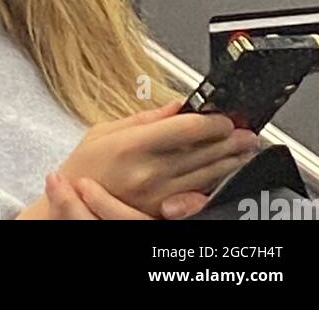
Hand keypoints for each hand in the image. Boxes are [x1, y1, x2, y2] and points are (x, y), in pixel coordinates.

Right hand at [54, 100, 258, 219]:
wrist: (71, 206)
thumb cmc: (84, 166)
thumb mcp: (106, 130)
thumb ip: (145, 118)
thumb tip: (176, 105)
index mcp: (134, 145)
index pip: (187, 129)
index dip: (212, 121)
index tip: (224, 116)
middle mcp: (149, 172)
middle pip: (203, 152)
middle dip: (230, 140)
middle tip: (247, 132)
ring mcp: (158, 196)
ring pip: (206, 176)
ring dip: (229, 162)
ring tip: (244, 151)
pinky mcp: (161, 213)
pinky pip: (196, 196)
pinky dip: (214, 183)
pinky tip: (226, 175)